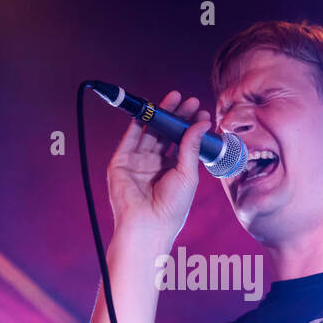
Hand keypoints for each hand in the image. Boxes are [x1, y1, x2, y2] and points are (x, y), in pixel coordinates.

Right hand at [105, 90, 211, 245]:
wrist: (148, 224)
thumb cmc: (172, 207)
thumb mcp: (188, 174)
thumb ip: (191, 147)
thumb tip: (201, 123)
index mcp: (173, 171)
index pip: (182, 143)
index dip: (191, 127)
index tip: (201, 112)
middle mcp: (154, 165)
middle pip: (166, 134)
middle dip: (177, 116)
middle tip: (189, 101)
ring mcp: (137, 163)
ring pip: (149, 132)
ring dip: (160, 114)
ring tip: (175, 98)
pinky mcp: (120, 163)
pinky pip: (129, 139)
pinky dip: (138, 123)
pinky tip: (149, 109)